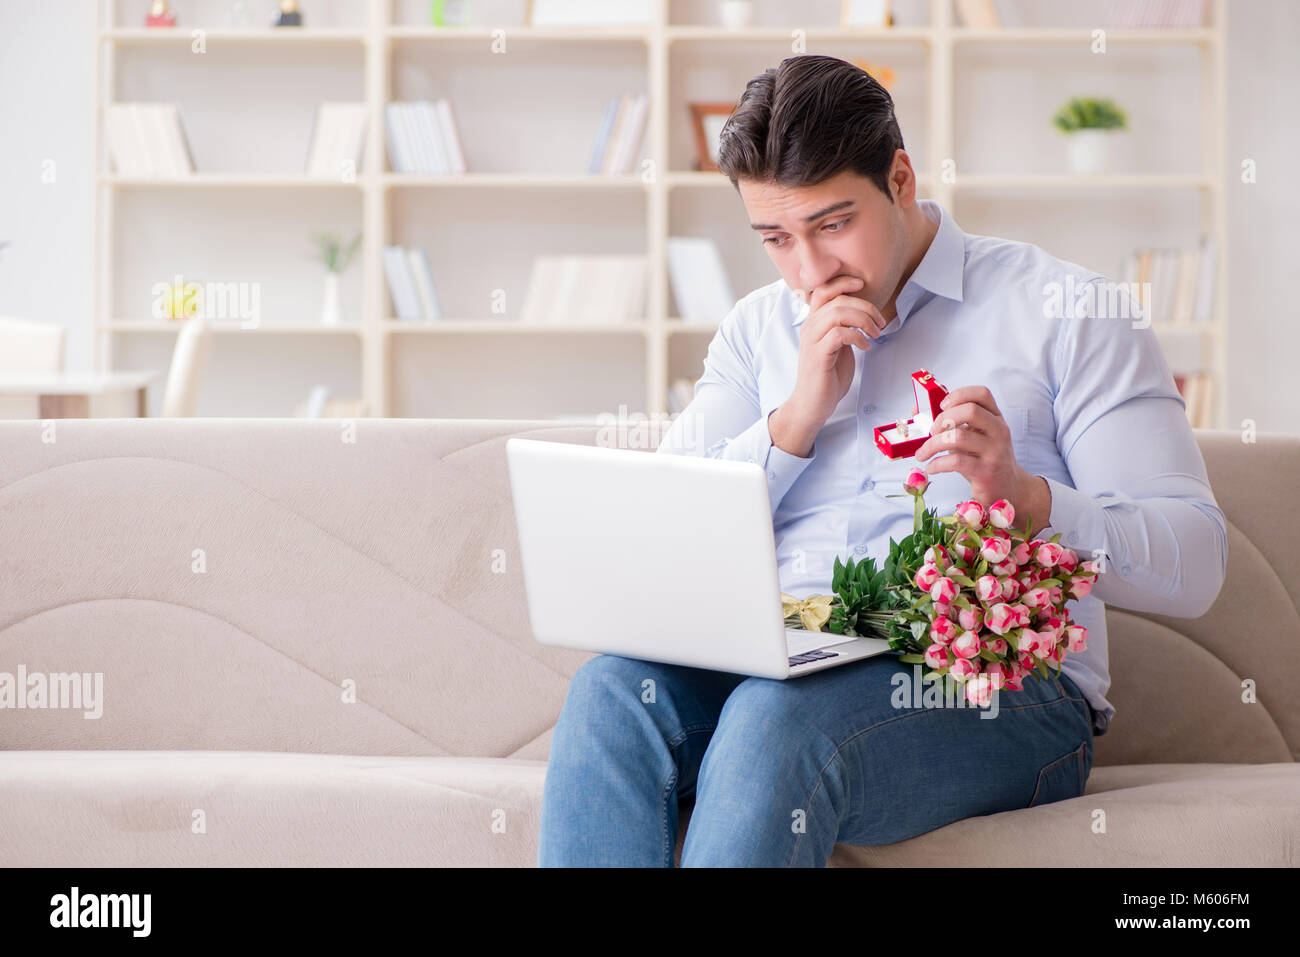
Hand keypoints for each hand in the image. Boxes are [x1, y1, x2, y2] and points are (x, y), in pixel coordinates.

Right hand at [785, 276, 888, 431]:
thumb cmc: (827, 376)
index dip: (842, 282)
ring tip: (875, 334)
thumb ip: (844, 328)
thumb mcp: (838, 346)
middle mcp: (809, 327)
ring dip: (863, 321)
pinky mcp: (818, 355)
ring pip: (838, 314)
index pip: (823, 291)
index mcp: (814, 322)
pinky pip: (839, 334)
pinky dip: (857, 337)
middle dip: (865, 307)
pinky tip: (865, 347)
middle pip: (837, 301)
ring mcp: (812, 341)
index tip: (862, 284)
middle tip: (880, 323)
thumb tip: (862, 314)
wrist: (813, 404)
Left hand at [914, 385, 1048, 531]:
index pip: (982, 394)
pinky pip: (956, 461)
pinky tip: (931, 467)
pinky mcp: (986, 471)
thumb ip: (951, 423)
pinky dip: (937, 463)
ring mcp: (994, 451)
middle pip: (970, 411)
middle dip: (943, 418)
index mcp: (995, 418)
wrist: (1008, 488)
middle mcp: (998, 431)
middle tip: (932, 431)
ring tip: (923, 453)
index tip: (942, 405)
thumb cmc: (983, 459)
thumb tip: (916, 410)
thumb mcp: (972, 437)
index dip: (959, 394)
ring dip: (932, 444)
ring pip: (958, 437)